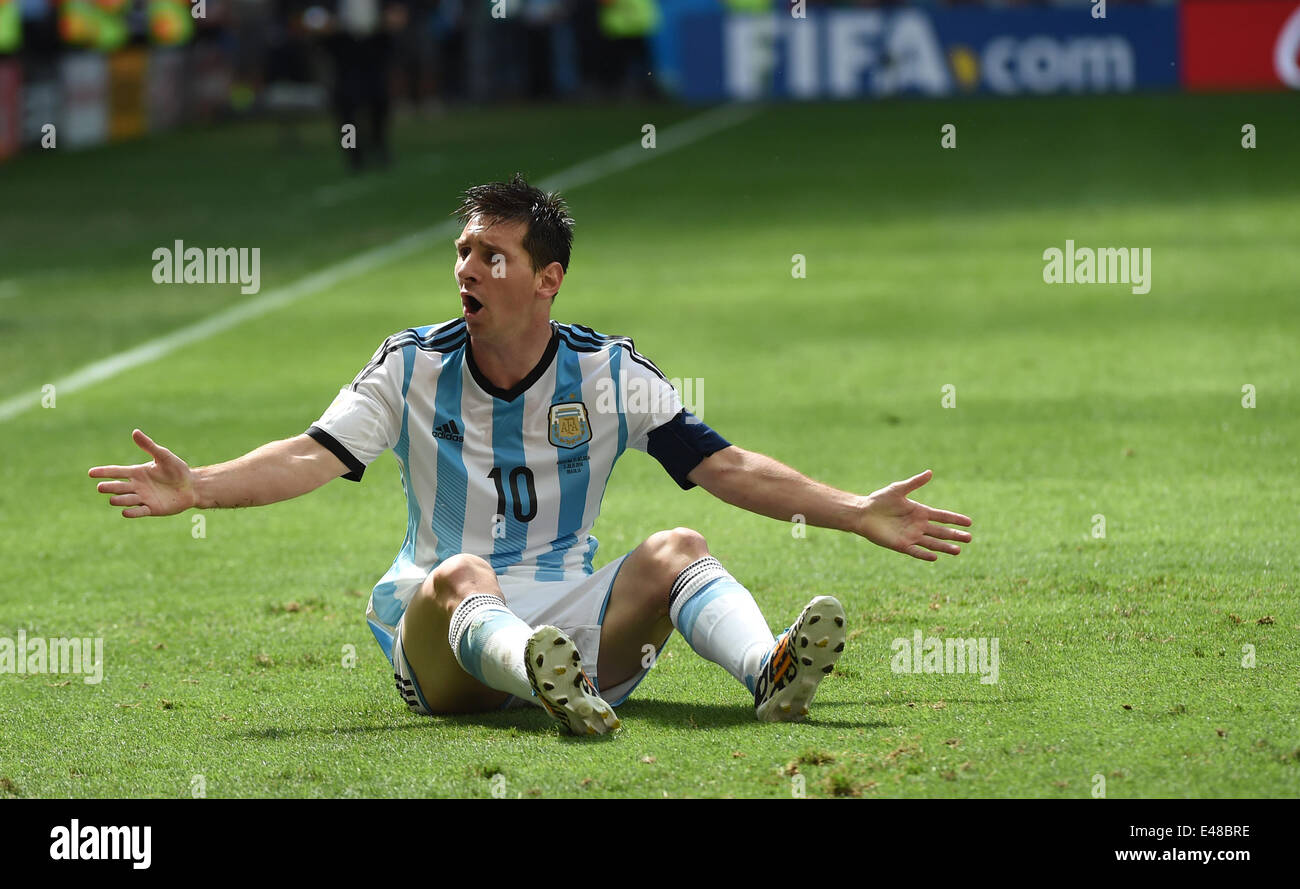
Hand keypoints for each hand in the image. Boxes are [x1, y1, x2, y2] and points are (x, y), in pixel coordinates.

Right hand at [89, 429, 197, 517]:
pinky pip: (139, 512)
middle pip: (118, 487)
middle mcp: (136, 486)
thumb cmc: (177, 469)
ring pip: (126, 499)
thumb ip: (149, 446)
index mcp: (136, 473)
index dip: (103, 472)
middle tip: (100, 487)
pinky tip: (125, 512)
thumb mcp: (163, 456)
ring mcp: (143, 498)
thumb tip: (135, 432)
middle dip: (109, 487)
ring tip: (113, 499)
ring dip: (119, 500)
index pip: (116, 472)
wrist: (192, 486)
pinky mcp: (151, 509)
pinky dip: (132, 512)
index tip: (90, 472)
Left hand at [856, 470, 971, 561]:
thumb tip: (930, 472)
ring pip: (932, 543)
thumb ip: (914, 482)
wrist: (863, 513)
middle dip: (955, 535)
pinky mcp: (901, 545)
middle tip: (969, 538)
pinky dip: (925, 554)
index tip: (969, 522)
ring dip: (944, 547)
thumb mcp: (898, 489)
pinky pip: (916, 551)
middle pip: (941, 532)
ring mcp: (911, 536)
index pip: (942, 516)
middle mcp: (918, 525)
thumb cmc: (879, 500)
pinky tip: (935, 557)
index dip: (955, 519)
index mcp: (920, 512)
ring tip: (958, 550)